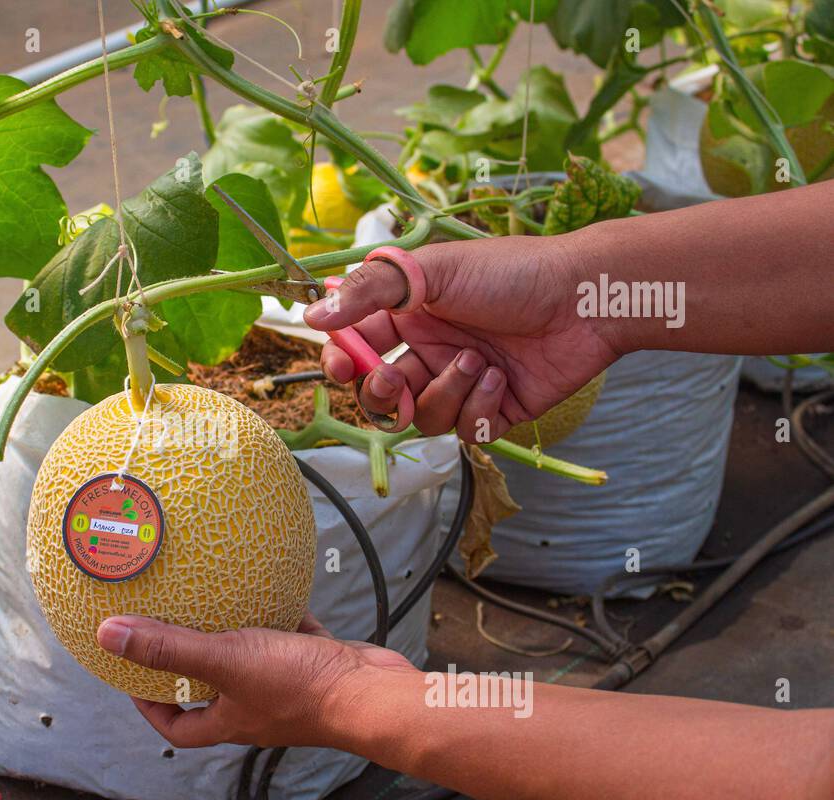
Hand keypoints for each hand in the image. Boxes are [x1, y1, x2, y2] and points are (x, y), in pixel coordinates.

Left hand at [96, 612, 415, 748]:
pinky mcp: (318, 663)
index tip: (134, 680)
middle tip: (172, 629)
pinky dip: (282, 614)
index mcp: (231, 719)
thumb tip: (110, 635)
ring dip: (236, 636)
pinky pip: (293, 636)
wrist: (373, 693)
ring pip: (253, 662)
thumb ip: (170, 646)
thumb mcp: (226, 660)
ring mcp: (289, 687)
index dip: (153, 710)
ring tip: (216, 602)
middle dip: (192, 667)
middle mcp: (257, 708)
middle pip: (214, 694)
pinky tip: (272, 585)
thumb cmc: (302, 688)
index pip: (180, 730)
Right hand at [303, 235, 621, 441]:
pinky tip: (498, 379)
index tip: (342, 366)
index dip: (342, 362)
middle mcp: (431, 349)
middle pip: (381, 393)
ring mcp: (461, 381)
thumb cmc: (513, 272)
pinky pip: (463, 430)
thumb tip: (312, 316)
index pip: (357, 347)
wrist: (587, 298)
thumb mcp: (434, 270)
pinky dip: (476, 408)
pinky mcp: (493, 409)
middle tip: (398, 380)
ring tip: (474, 363)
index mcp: (410, 314)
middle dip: (382, 394)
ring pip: (422, 417)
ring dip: (442, 393)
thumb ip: (371, 291)